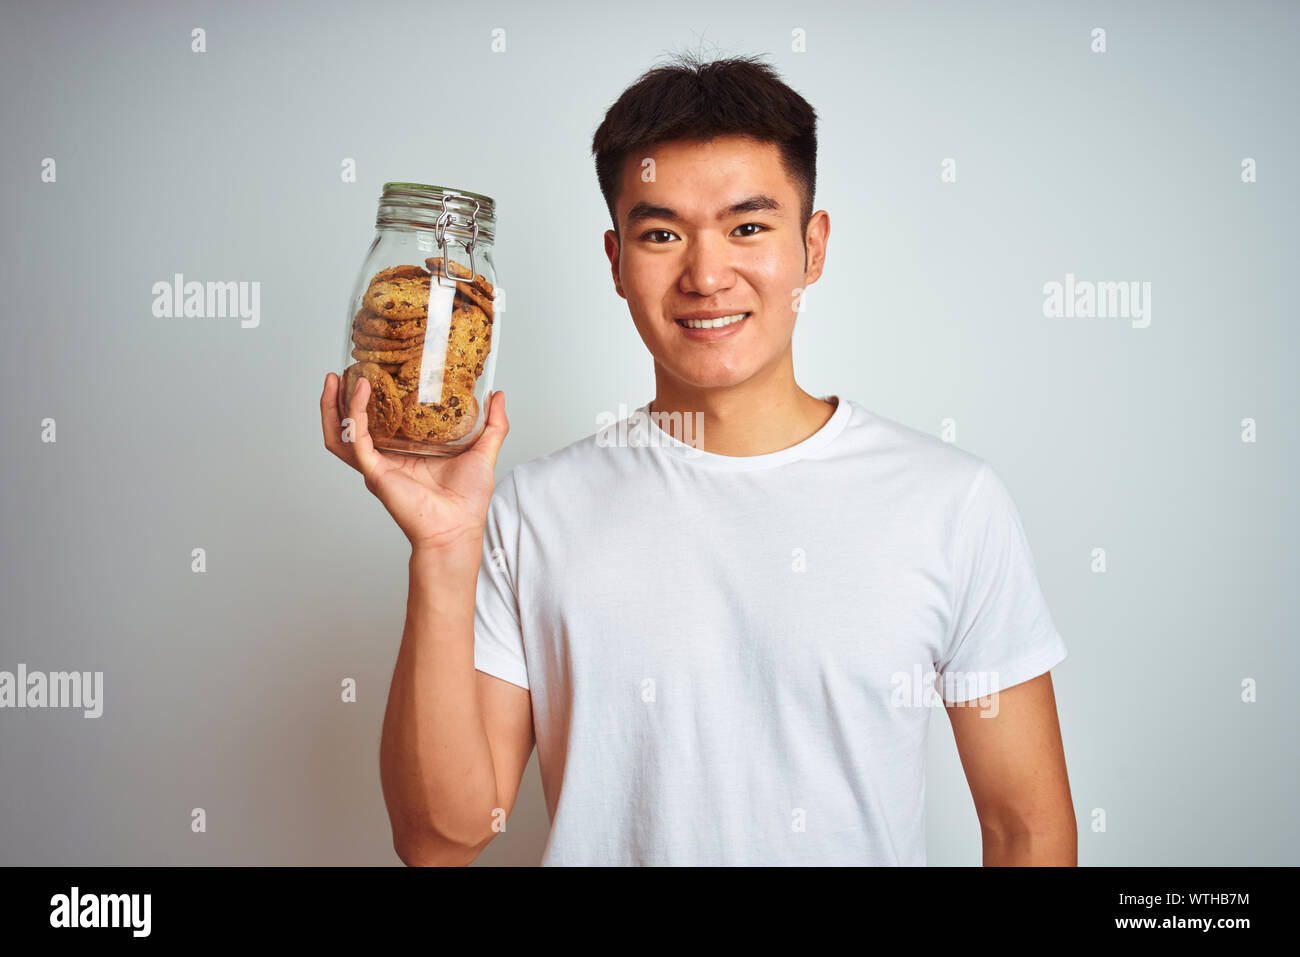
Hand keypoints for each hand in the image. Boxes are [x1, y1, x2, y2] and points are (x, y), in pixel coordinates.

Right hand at [320, 373, 509, 553]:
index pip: (381, 420)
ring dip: (332, 405)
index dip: (372, 398)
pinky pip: (356, 439)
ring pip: (342, 432)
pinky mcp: (376, 471)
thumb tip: (498, 395)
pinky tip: (358, 391)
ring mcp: (378, 465)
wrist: (458, 527)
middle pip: (352, 424)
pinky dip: (354, 414)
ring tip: (334, 377)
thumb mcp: (484, 450)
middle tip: (343, 370)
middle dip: (340, 398)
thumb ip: (493, 424)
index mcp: (407, 451)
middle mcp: (387, 457)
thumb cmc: (467, 500)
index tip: (373, 370)